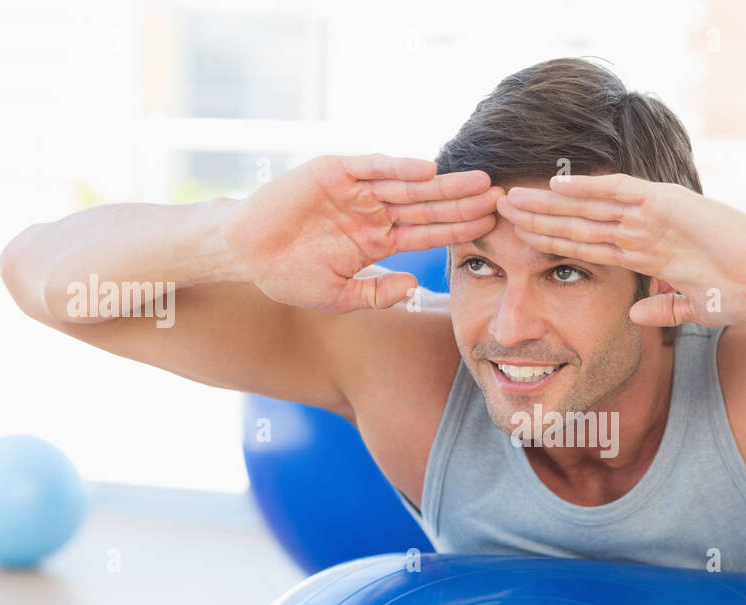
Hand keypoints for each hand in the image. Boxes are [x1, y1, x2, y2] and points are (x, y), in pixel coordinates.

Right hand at [222, 154, 500, 312]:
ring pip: (408, 185)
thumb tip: (414, 286)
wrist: (245, 255)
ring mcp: (356, 190)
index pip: (430, 233)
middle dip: (463, 202)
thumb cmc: (290, 278)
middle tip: (500, 198)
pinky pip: (373, 166)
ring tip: (478, 182)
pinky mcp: (334, 171)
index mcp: (379, 240)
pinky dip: (398, 167)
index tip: (492, 227)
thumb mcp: (341, 297)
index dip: (460, 229)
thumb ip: (378, 293)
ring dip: (443, 184)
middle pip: (428, 206)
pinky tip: (428, 170)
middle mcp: (373, 212)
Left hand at [497, 174, 745, 327]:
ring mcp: (652, 213)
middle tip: (496, 211)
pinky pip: (619, 192)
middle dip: (536, 219)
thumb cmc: (742, 290)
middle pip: (577, 222)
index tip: (518, 243)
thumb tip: (633, 314)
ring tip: (511, 198)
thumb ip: (663, 311)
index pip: (587, 246)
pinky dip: (588, 187)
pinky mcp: (666, 202)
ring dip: (549, 202)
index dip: (551, 243)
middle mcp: (643, 228)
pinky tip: (557, 184)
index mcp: (646, 253)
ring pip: (588, 206)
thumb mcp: (693, 309)